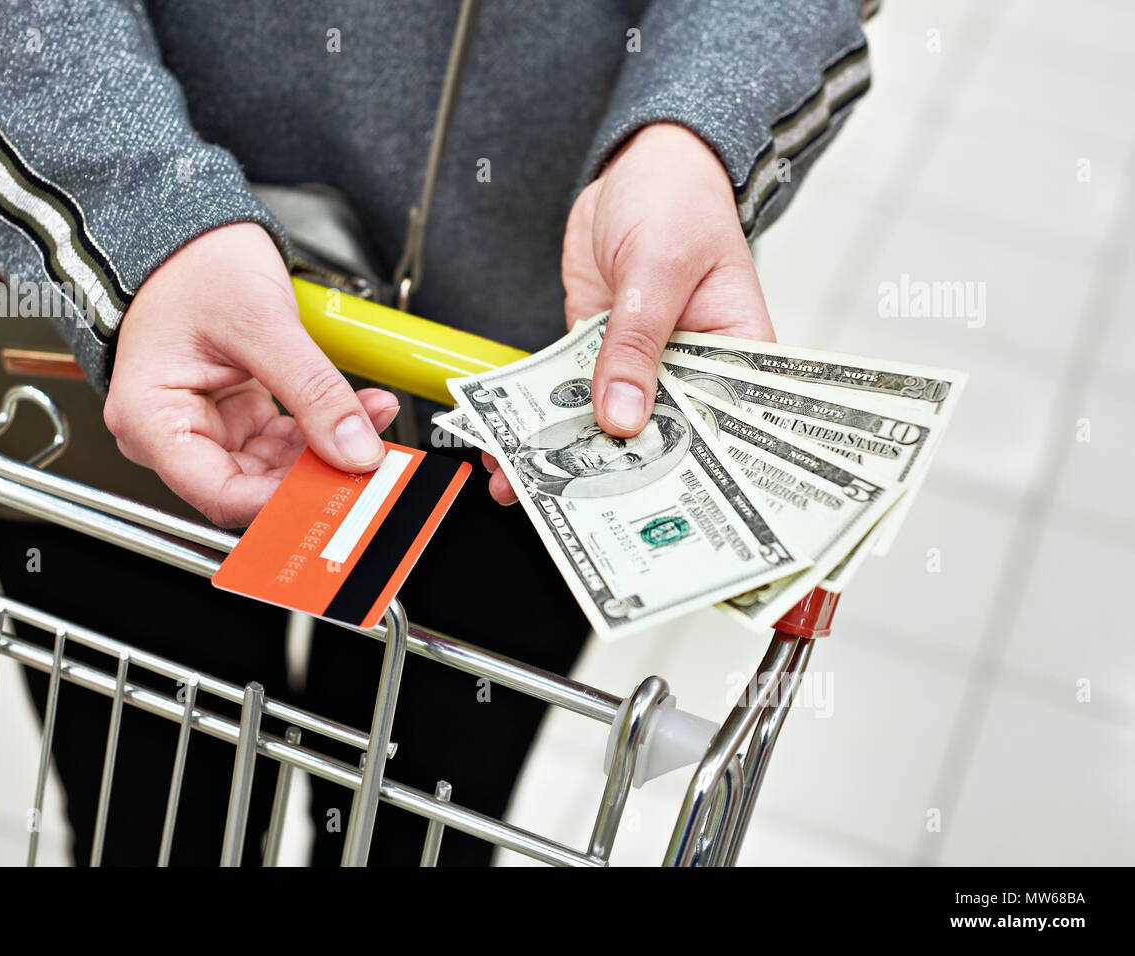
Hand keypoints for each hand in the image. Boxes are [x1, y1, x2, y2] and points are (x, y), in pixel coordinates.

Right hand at [104, 222, 398, 526]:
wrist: (191, 233)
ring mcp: (204, 425)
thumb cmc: (195, 264)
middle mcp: (170, 433)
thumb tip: (355, 448)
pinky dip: (319, 431)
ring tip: (369, 420)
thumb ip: (313, 391)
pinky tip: (354, 411)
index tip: (334, 488)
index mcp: (151, 418)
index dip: (281, 501)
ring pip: (273, 468)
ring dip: (325, 451)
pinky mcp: (232, 416)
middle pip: (249, 485)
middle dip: (314, 472)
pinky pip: (281, 443)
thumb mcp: (262, 324)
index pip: (219, 493)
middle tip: (366, 455)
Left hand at [482, 123, 773, 504]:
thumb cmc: (677, 199)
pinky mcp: (598, 354)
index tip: (647, 515)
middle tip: (564, 512)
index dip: (687, 479)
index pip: (720, 432)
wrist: (639, 164)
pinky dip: (535, 417)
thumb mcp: (657, 267)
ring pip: (601, 424)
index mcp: (735, 358)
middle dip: (606, 478)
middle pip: (653, 440)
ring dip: (558, 455)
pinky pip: (566, 396)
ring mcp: (640, 366)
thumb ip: (635, 342)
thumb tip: (621, 416)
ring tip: (516, 486)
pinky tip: (504, 444)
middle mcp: (689, 372)